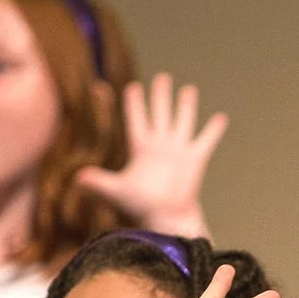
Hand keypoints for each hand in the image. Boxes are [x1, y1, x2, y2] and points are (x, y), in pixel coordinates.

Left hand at [76, 73, 225, 237]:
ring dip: (185, 106)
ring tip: (188, 90)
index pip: (137, 120)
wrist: (167, 219)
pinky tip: (221, 117)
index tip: (133, 87)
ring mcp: (179, 151)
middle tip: (162, 78)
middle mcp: (160, 147)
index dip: (134, 104)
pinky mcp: (196, 160)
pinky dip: (213, 130)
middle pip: (160, 114)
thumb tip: (77, 179)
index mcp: (141, 149)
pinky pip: (206, 140)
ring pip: (182, 121)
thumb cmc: (141, 207)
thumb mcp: (117, 191)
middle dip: (160, 96)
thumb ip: (99, 181)